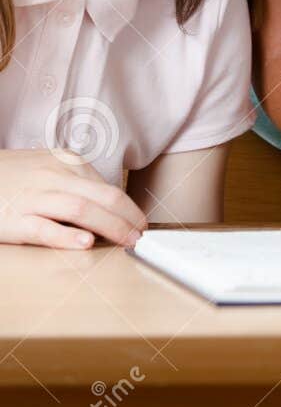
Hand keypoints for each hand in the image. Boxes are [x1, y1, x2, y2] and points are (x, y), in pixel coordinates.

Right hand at [0, 148, 145, 249]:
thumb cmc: (13, 176)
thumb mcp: (47, 168)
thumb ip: (75, 182)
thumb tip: (106, 205)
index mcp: (65, 162)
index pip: (106, 186)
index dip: (127, 207)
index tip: (139, 222)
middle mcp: (53, 177)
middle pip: (101, 196)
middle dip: (127, 217)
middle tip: (142, 235)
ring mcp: (34, 198)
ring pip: (81, 210)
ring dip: (110, 227)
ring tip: (127, 241)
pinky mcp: (15, 220)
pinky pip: (45, 229)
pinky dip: (67, 237)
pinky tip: (85, 244)